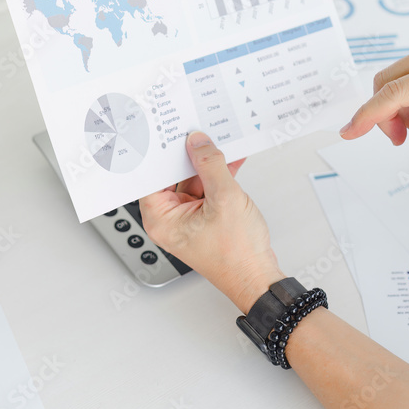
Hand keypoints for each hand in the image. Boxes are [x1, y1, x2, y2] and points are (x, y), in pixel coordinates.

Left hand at [140, 132, 285, 312]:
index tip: (169, 133)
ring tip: (219, 142)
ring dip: (207, 163)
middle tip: (196, 131)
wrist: (258, 277)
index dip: (160, 154)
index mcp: (161, 220)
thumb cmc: (236, 255)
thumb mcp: (225, 199)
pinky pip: (207, 188)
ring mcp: (189, 218)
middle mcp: (170, 220)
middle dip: (188, 155)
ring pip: (192, 180)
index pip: (151, 178)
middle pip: (172, 177)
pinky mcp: (206, 217)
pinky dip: (218, 175)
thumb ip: (210, 165)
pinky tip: (231, 159)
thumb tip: (198, 143)